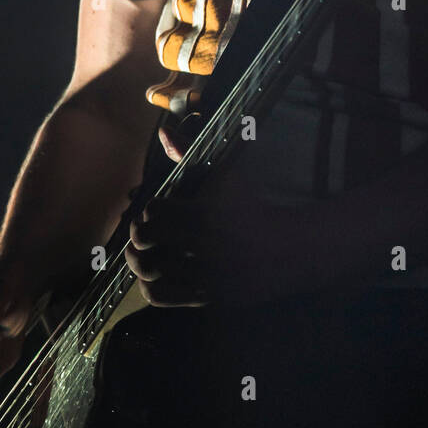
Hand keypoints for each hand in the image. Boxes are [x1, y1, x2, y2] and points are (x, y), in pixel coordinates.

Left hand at [123, 119, 329, 307]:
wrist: (289, 248)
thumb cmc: (252, 207)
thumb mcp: (225, 176)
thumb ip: (189, 154)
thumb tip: (163, 131)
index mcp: (206, 212)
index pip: (155, 210)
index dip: (149, 210)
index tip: (154, 211)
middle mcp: (203, 244)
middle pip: (145, 239)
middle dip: (138, 233)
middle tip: (141, 231)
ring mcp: (204, 274)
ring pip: (148, 270)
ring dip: (138, 260)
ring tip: (140, 253)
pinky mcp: (207, 297)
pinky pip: (160, 296)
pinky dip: (148, 286)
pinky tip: (154, 275)